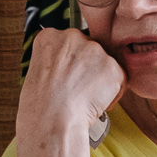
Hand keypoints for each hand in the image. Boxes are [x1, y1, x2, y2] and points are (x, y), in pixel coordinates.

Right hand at [17, 25, 126, 146]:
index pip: (70, 43)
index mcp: (50, 36)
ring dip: (100, 80)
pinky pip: (119, 79)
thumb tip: (72, 66)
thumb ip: (57, 61)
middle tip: (78, 90)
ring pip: (105, 63)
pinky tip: (95, 104)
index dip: (71, 63)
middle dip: (88, 68)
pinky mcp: (113, 66)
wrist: (53, 120)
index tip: (67, 77)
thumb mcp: (37, 73)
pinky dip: (112, 94)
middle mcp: (73, 37)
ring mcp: (95, 50)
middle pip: (89, 50)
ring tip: (84, 99)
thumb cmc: (40, 105)